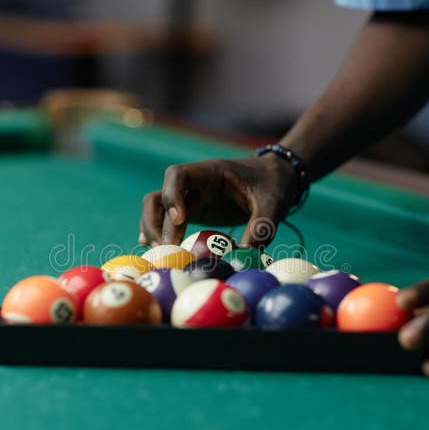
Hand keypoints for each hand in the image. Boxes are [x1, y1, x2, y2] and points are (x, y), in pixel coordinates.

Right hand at [139, 155, 296, 247]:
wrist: (276, 180)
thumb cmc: (273, 185)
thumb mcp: (273, 204)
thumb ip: (261, 227)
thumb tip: (244, 256)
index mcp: (210, 172)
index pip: (178, 175)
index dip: (173, 196)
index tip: (180, 220)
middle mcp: (194, 184)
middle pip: (159, 197)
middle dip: (155, 222)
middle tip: (165, 249)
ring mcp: (191, 199)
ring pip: (157, 209)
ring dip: (153, 230)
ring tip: (159, 254)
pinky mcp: (194, 212)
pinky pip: (168, 221)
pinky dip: (158, 233)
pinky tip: (152, 248)